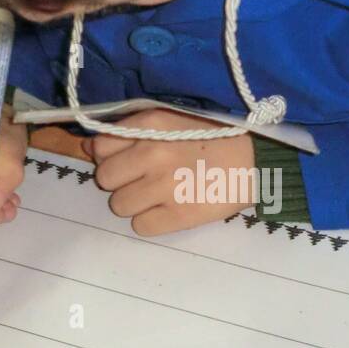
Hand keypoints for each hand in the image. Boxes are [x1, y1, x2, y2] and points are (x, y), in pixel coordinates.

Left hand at [84, 110, 256, 235]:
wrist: (258, 161)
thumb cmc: (215, 138)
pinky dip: (152, 222)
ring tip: (160, 195)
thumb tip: (90, 148)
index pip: (100, 146)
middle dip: (121, 180)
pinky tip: (171, 209)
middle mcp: (152, 153)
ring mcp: (164, 186)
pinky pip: (141, 227)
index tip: (129, 160)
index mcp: (150, 125)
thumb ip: (131, 130)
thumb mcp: (172, 120)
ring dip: (135, 203)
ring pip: (118, 205)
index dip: (111, 156)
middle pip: (104, 178)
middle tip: (145, 179)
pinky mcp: (179, 215)